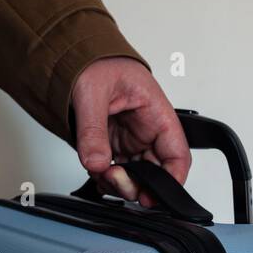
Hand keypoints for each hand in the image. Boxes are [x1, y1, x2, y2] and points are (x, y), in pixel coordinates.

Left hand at [71, 57, 190, 206]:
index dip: (172, 180)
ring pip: (134, 174)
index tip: (154, 196)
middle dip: (137, 185)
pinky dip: (105, 176)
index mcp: (156, 113)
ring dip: (118, 182)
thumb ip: (93, 131)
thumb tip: (96, 163)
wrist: (74, 56)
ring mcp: (129, 138)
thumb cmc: (95, 63)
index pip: (177, 155)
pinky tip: (96, 169)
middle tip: (114, 180)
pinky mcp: (111, 143)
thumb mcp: (92, 93)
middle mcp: (146, 129)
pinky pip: (114, 169)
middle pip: (155, 172)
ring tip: (101, 173)